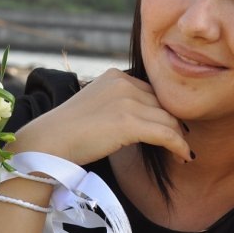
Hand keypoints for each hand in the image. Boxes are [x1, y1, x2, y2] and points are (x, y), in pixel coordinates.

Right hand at [12, 68, 191, 165]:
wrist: (49, 142)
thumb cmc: (69, 131)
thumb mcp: (97, 106)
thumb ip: (120, 104)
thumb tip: (145, 120)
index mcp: (115, 76)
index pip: (152, 92)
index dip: (165, 111)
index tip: (174, 128)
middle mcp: (123, 83)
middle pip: (163, 104)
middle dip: (175, 124)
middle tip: (182, 142)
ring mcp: (126, 101)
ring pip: (168, 119)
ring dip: (180, 138)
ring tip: (184, 153)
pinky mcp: (128, 122)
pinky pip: (166, 134)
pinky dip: (179, 146)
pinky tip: (184, 156)